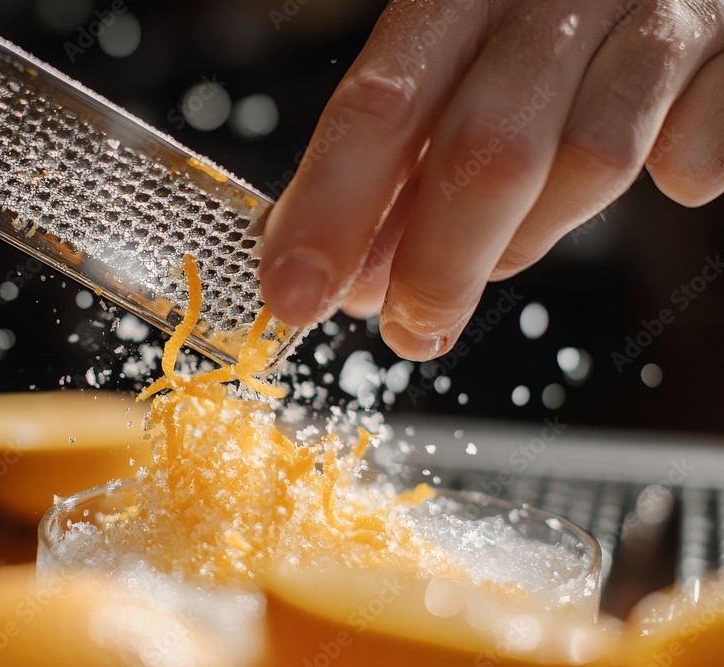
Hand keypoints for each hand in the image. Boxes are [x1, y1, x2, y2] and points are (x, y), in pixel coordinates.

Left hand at [259, 0, 723, 360]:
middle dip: (437, 265)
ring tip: (505, 250)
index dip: (330, 208)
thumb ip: (410, 160)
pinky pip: (700, 143)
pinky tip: (666, 172)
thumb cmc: (548, 16)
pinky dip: (679, 171)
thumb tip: (362, 276)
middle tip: (411, 328)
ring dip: (535, 236)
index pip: (378, 106)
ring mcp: (651, 9)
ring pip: (589, 161)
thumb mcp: (461, 63)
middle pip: (484, 152)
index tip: (293, 293)